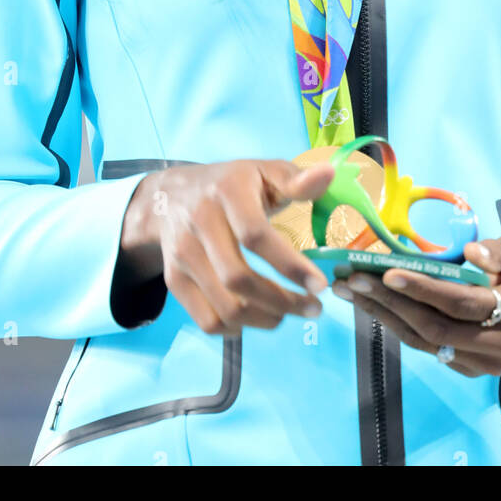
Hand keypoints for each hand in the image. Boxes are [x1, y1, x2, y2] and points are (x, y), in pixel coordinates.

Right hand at [117, 159, 333, 335]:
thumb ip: (296, 179)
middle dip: (282, 302)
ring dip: (263, 319)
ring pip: (223, 305)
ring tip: (287, 314)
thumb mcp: (263, 171)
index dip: (289, 265)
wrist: (170, 195)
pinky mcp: (173, 278)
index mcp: (228, 191)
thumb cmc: (231, 184)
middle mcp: (199, 221)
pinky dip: (236, 329)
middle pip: (237, 278)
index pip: (255, 235)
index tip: (320, 285)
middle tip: (313, 308)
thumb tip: (329, 174)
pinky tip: (255, 317)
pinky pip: (205, 319)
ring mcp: (182, 253)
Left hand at [331, 234, 500, 376]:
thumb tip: (470, 252)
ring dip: (384, 316)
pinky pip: (428, 349)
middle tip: (353, 278)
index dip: (425, 289)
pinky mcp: (471, 371)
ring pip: (427, 342)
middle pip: (438, 327)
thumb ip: (499, 250)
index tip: (388, 271)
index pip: (465, 302)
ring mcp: (488, 364)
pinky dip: (397, 326)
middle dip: (391, 302)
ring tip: (350, 290)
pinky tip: (373, 305)